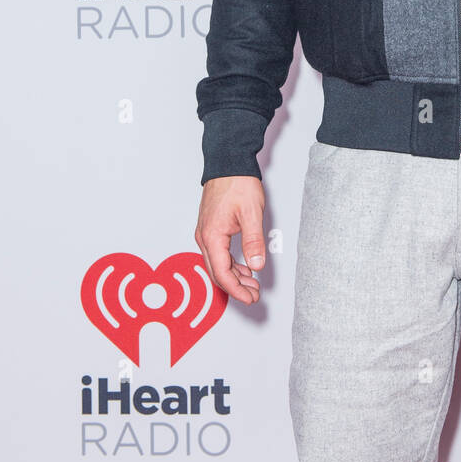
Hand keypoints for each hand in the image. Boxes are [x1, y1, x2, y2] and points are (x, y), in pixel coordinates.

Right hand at [195, 175, 266, 304]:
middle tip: (253, 295)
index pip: (221, 273)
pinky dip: (230, 264)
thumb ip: (253, 242)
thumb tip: (256, 266)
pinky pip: (218, 253)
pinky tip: (244, 267)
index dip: (236, 289)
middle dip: (235, 287)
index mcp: (212, 236)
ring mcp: (206, 233)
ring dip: (234, 276)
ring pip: (217, 264)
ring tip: (252, 284)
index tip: (249, 298)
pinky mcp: (211, 228)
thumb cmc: (237, 183)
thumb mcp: (251, 213)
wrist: (228, 163)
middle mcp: (204, 237)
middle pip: (217, 272)